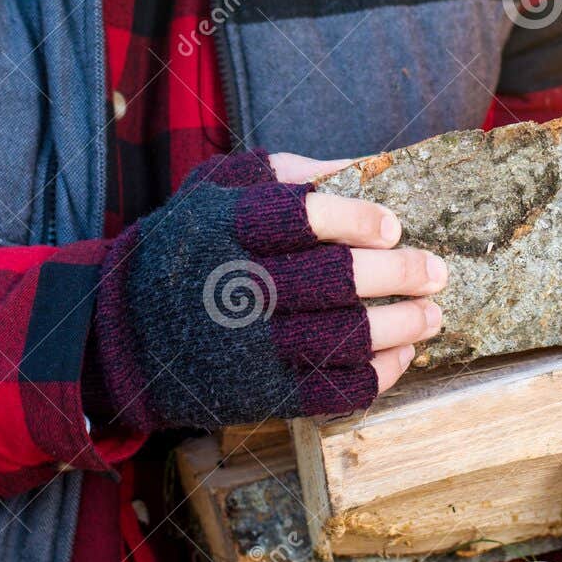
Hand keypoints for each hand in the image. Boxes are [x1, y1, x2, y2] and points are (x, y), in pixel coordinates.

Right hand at [84, 149, 443, 432]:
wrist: (124, 332)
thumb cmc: (189, 245)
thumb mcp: (216, 188)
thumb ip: (284, 172)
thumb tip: (360, 167)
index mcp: (225, 226)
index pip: (302, 217)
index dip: (356, 220)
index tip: (391, 225)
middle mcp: (237, 286)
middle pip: (335, 281)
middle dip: (399, 274)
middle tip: (437, 270)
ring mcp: (249, 346)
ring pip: (344, 338)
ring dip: (402, 326)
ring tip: (433, 314)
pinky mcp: (260, 393)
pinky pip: (334, 390)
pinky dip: (379, 374)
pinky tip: (402, 354)